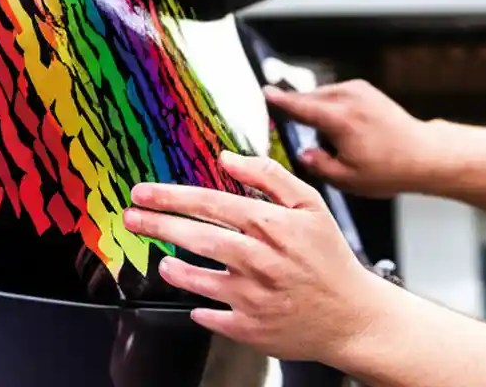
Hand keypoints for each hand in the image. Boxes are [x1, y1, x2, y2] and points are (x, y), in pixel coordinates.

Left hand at [123, 152, 391, 363]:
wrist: (354, 317)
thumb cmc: (328, 258)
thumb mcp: (310, 206)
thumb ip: (268, 175)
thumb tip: (226, 157)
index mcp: (272, 226)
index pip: (210, 203)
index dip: (171, 196)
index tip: (142, 192)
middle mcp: (260, 260)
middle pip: (197, 237)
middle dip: (157, 225)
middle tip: (130, 218)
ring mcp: (254, 297)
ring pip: (198, 279)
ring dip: (173, 268)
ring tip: (161, 261)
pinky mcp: (250, 328)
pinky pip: (210, 316)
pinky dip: (197, 308)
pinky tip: (192, 300)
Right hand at [265, 79, 445, 197]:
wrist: (426, 155)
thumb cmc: (390, 169)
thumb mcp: (347, 179)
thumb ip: (317, 165)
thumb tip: (303, 154)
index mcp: (339, 119)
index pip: (299, 106)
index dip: (279, 100)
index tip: (264, 92)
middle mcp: (348, 98)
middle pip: (308, 99)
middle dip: (298, 111)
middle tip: (295, 131)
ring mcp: (358, 90)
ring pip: (321, 96)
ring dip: (316, 110)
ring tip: (328, 138)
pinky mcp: (365, 90)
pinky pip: (335, 95)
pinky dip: (330, 107)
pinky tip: (340, 129)